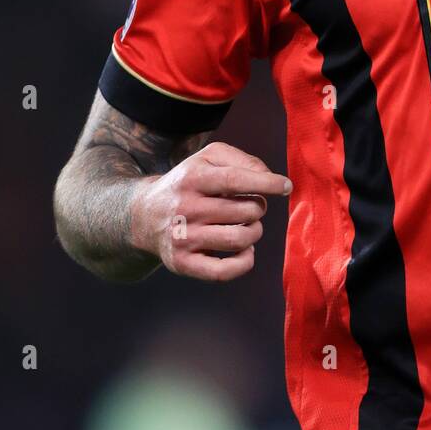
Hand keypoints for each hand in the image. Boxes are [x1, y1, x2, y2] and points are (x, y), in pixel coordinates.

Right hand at [130, 142, 291, 281]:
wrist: (144, 215)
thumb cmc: (188, 183)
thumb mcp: (207, 158)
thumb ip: (242, 160)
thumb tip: (269, 178)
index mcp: (192, 178)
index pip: (235, 180)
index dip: (266, 183)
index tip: (286, 186)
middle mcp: (185, 208)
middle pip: (245, 211)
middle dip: (258, 209)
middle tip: (250, 207)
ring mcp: (183, 238)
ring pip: (239, 239)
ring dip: (255, 232)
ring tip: (248, 226)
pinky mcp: (182, 263)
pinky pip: (224, 271)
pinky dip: (245, 262)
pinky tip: (245, 251)